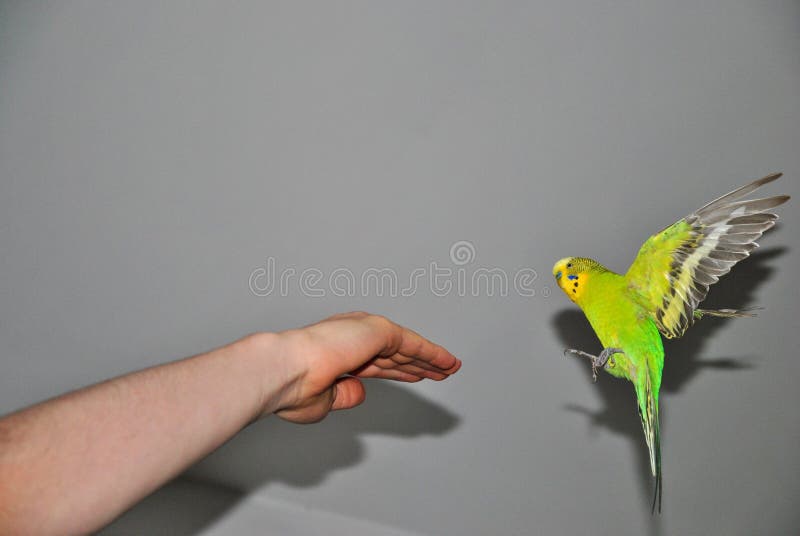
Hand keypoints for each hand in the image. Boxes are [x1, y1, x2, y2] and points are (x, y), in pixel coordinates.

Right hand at [267, 311, 461, 422]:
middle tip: (438, 371)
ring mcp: (364, 332)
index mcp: (336, 353)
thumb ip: (344, 395)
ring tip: (450, 367)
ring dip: (430, 359)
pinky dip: (432, 352)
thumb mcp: (323, 400)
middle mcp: (350, 337)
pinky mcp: (377, 331)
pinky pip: (412, 344)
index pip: (375, 363)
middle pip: (394, 354)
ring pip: (406, 348)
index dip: (397, 371)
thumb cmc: (292, 388)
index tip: (413, 377)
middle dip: (417, 363)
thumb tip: (361, 393)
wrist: (285, 371)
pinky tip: (447, 361)